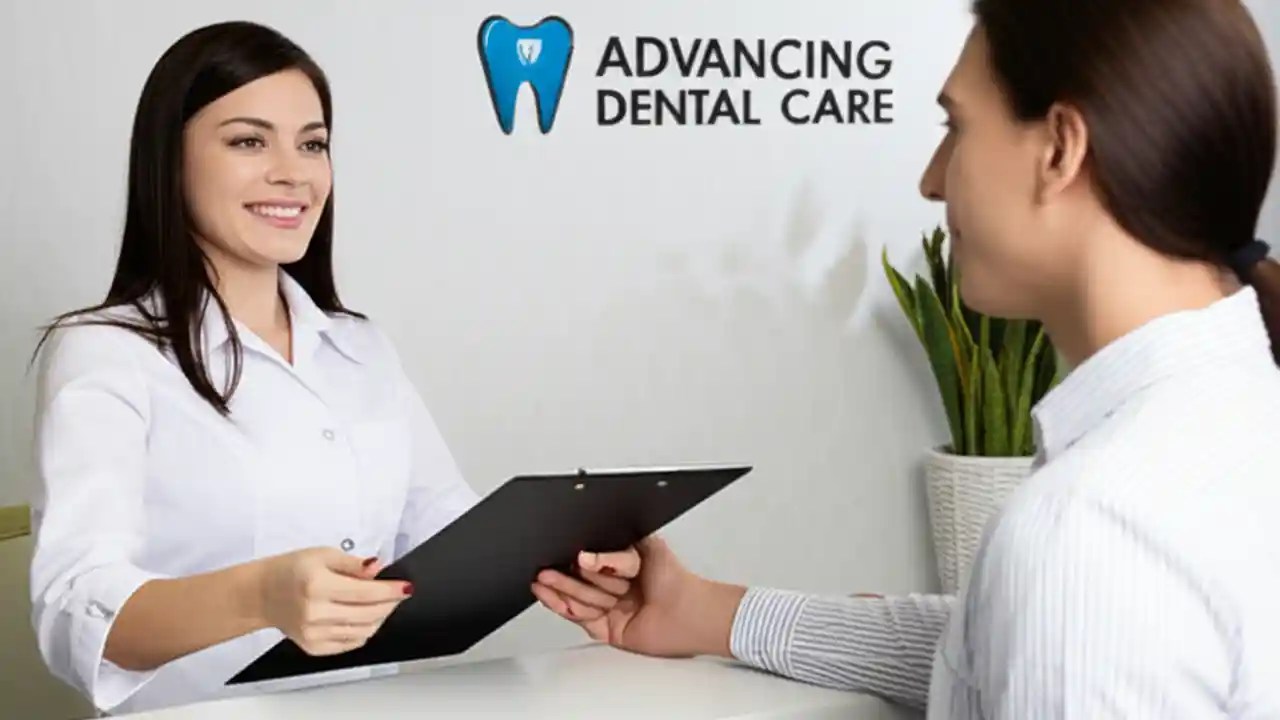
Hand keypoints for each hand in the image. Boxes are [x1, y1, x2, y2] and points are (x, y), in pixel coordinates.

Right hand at [255, 547, 410, 655]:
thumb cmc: (291, 570)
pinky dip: (364, 631)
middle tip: (397, 594)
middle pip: (368, 615)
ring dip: (380, 618)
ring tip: (382, 604)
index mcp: (317, 586)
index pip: (366, 593)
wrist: (263, 594)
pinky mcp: (313, 647)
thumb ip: (353, 564)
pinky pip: (350, 643)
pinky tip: (365, 618)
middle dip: (390, 604)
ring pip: (363, 632)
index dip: (391, 591)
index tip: (406, 587)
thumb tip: (378, 568)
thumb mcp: (323, 555)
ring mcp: (314, 634)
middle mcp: (315, 613)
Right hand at [531, 535, 746, 658]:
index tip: (558, 550)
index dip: (574, 558)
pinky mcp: (608, 630)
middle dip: (563, 575)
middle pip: (580, 581)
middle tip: (546, 568)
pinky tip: (550, 596)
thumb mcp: (646, 547)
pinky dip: (563, 608)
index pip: (590, 562)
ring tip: (544, 578)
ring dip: (559, 589)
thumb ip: (615, 549)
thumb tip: (586, 555)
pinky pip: (580, 619)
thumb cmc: (677, 581)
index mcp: (624, 567)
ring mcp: (611, 609)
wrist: (689, 613)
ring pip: (577, 599)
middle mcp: (616, 588)